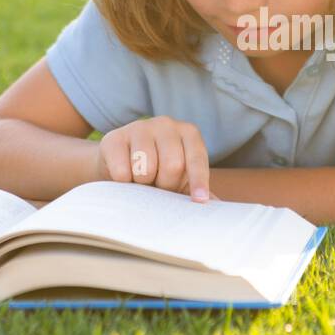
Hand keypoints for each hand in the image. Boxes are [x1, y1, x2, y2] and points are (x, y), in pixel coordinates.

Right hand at [96, 116, 212, 201]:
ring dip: (142, 184)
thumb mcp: (182, 181)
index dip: (198, 181)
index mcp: (189, 134)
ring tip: (141, 180)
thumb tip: (220, 209)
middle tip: (158, 186)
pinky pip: (122, 172)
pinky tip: (123, 178)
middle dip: (165, 185)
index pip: (197, 158)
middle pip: (172, 165)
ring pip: (145, 168)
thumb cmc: (159, 174)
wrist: (119, 166)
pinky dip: (123, 183)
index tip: (199, 200)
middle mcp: (166, 124)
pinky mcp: (114, 138)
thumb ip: (200, 192)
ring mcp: (139, 127)